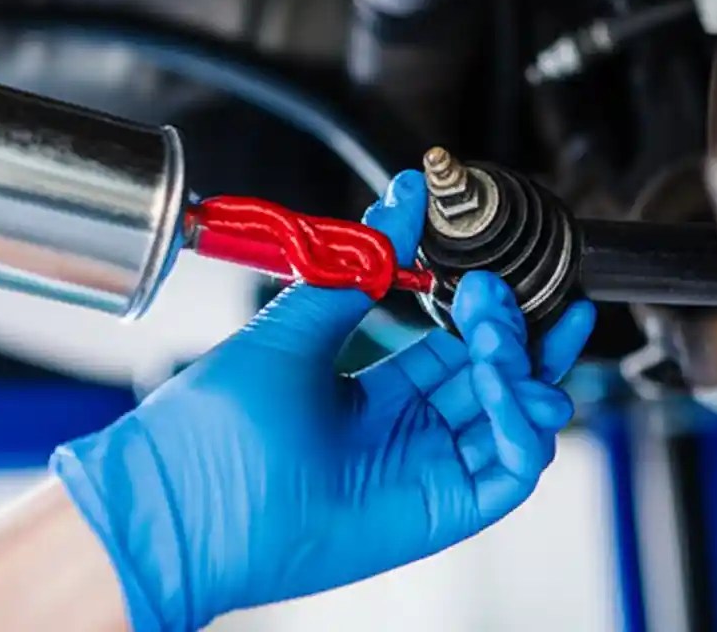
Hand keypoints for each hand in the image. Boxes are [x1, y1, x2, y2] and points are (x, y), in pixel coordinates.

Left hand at [54, 171, 596, 631]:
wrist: (190, 497)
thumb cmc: (220, 421)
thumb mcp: (296, 325)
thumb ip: (359, 270)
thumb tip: (398, 204)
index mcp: (372, 392)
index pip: (456, 347)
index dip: (484, 312)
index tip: (487, 273)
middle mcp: (405, 432)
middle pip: (496, 381)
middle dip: (514, 334)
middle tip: (498, 300)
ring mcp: (425, 471)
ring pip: (515, 423)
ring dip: (526, 375)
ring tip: (500, 342)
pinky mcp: (441, 511)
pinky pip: (511, 472)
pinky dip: (523, 429)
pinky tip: (501, 389)